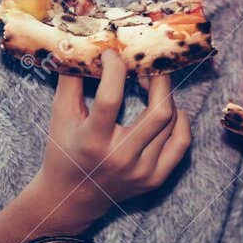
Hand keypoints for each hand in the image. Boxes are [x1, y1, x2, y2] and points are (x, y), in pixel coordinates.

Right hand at [27, 50, 190, 230]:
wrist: (72, 197)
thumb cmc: (64, 150)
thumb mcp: (60, 115)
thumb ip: (71, 79)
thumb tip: (84, 44)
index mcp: (92, 141)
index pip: (111, 98)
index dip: (115, 69)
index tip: (112, 54)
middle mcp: (121, 159)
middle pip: (159, 112)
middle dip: (159, 80)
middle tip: (150, 65)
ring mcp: (142, 172)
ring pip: (172, 124)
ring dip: (166, 97)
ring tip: (153, 84)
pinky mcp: (155, 179)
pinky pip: (181, 143)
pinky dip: (181, 122)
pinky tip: (170, 110)